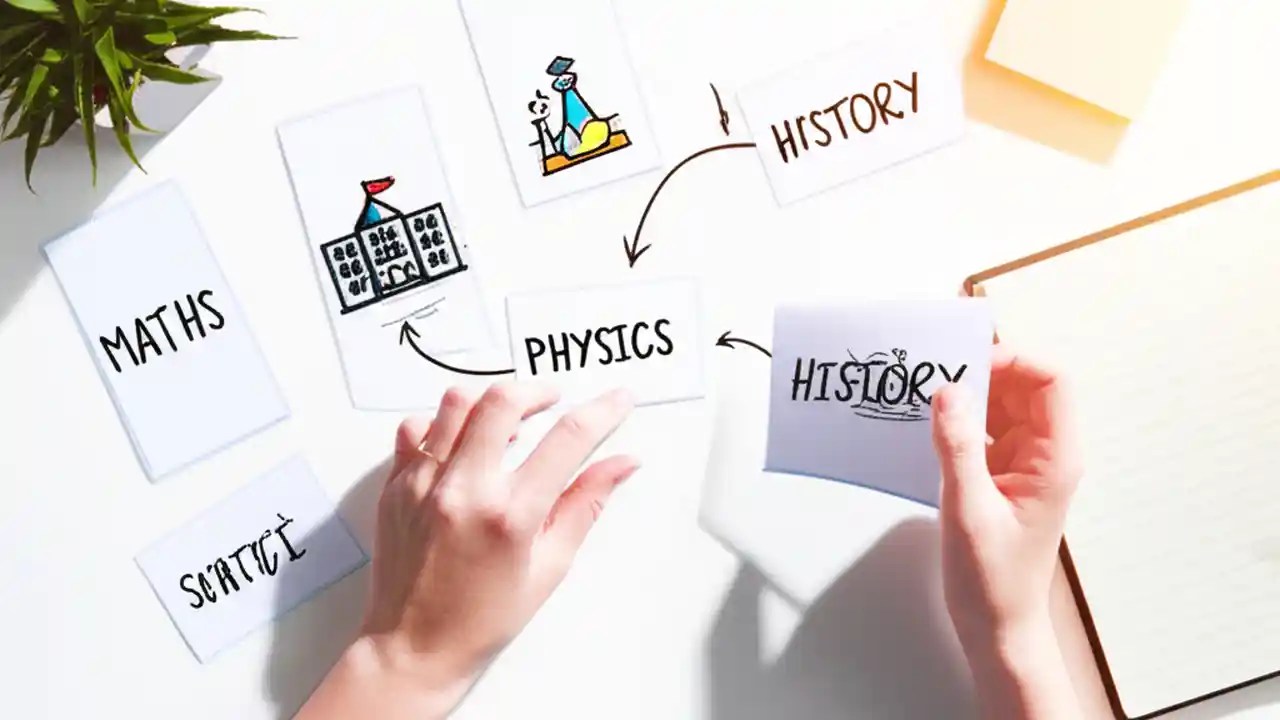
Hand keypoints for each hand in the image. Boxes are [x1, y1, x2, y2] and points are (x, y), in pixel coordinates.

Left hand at [298, 383, 636, 719]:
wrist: (413, 647)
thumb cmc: (481, 618)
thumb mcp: (549, 566)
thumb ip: (585, 504)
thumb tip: (621, 464)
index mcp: (510, 516)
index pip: (567, 440)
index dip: (602, 412)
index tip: (618, 401)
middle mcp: (463, 492)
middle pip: (503, 401)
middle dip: (539, 390)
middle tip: (553, 400)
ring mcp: (423, 485)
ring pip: (456, 403)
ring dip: (490, 401)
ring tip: (508, 421)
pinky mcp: (395, 486)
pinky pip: (416, 428)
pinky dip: (443, 424)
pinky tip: (462, 443)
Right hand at [931, 348, 1082, 718]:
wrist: (998, 629)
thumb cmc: (993, 581)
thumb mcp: (968, 510)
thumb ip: (956, 447)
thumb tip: (947, 390)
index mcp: (1054, 459)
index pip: (1051, 381)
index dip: (1013, 361)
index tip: (967, 364)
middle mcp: (1044, 455)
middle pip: (1023, 386)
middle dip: (982, 372)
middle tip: (935, 372)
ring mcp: (1022, 464)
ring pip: (1000, 406)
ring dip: (966, 396)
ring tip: (924, 395)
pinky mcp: (999, 476)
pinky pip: (981, 431)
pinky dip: (956, 422)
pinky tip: (926, 426)